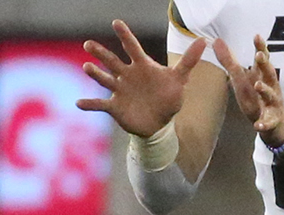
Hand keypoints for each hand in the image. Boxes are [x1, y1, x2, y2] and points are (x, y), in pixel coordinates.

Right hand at [78, 20, 204, 138]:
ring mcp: (119, 90)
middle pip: (112, 61)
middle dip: (101, 53)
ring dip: (95, 74)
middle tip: (88, 44)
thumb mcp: (179, 79)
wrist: (159, 122)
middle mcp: (127, 75)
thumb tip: (204, 41)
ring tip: (87, 67)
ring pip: (104, 79)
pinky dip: (90, 104)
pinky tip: (79, 103)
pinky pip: (100, 104)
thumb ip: (188, 61)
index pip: (132, 47)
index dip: (125, 35)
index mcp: (142, 66)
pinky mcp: (114, 106)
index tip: (116, 23)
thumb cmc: (168, 97)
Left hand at [213, 36, 283, 147]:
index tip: (257, 36)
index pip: (262, 60)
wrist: (275, 122)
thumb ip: (229, 61)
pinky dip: (263, 123)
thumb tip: (216, 40)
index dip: (260, 47)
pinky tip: (257, 125)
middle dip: (265, 64)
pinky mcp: (271, 120)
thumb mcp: (242, 78)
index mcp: (262, 76)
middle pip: (269, 73)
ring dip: (265, 90)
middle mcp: (270, 87)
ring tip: (257, 85)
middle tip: (259, 55)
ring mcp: (272, 104)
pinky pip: (267, 122)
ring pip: (270, 96)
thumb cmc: (257, 95)